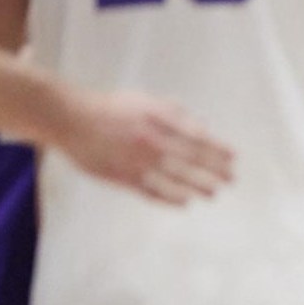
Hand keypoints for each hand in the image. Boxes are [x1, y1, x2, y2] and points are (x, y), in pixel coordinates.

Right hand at [57, 89, 233, 204]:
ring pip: (173, 178)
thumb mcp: (145, 101)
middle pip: (189, 159)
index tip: (233, 158)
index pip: (196, 137)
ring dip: (196, 187)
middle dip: (214, 171)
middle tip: (231, 179)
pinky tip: (184, 203)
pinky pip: (149, 191)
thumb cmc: (111, 108)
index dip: (216, 149)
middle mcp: (150, 141)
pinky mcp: (121, 176)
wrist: (70, 118)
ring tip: (213, 194)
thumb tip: (204, 126)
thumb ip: (175, 113)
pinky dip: (168, 198)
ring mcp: (136, 160)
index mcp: (157, 120)